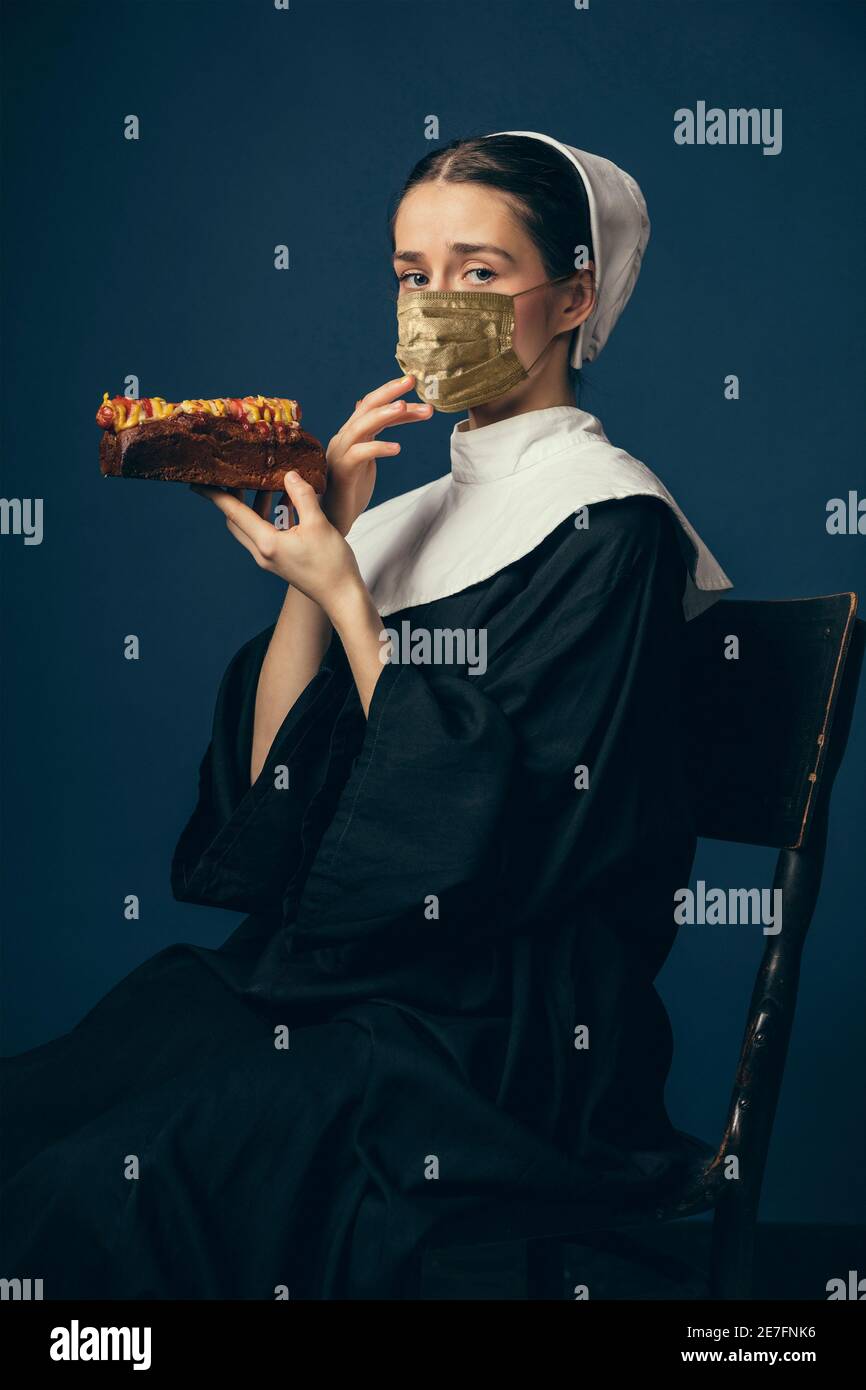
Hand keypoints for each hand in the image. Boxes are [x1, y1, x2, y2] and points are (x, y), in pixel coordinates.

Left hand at [191, 470, 364, 618]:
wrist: (342, 596)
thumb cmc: (332, 564)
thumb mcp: (319, 524)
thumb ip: (302, 496)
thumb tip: (289, 475)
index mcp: (267, 543)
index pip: (234, 514)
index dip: (215, 496)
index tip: (198, 483)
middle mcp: (263, 553)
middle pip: (237, 521)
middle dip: (235, 497)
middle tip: (238, 476)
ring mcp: (270, 559)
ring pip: (253, 527)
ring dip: (258, 505)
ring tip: (272, 484)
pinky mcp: (280, 561)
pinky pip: (267, 533)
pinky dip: (271, 516)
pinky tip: (288, 502)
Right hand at [322, 373, 432, 535]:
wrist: (333, 520)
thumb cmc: (350, 491)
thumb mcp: (366, 460)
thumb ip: (372, 436)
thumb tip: (378, 412)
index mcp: (350, 434)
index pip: (370, 405)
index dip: (390, 391)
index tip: (412, 381)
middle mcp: (343, 438)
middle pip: (366, 407)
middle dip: (390, 392)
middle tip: (412, 381)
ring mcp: (340, 454)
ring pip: (362, 426)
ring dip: (384, 414)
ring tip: (405, 407)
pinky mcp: (343, 472)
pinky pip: (360, 453)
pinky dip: (379, 448)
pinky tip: (397, 448)